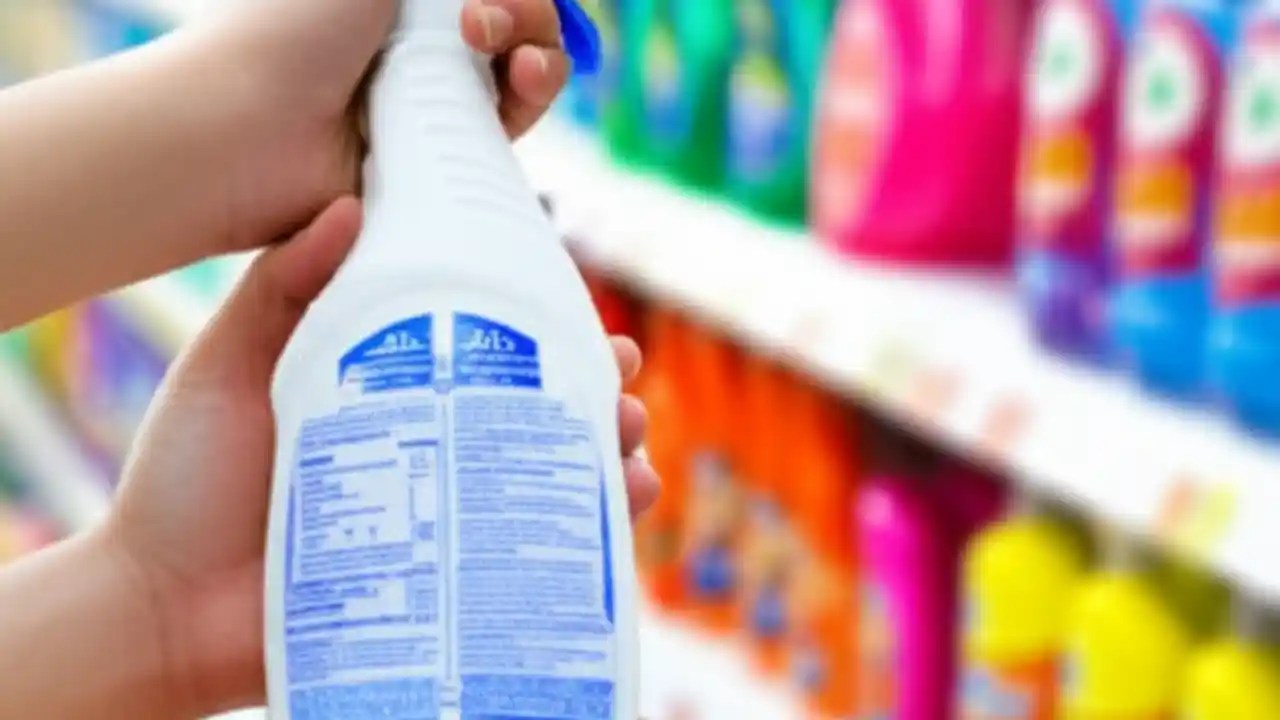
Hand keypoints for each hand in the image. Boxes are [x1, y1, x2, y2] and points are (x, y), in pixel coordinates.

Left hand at [105, 199, 657, 716]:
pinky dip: (591, 530)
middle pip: (534, 412)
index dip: (539, 326)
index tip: (575, 300)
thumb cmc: (184, 481)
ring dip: (605, 451)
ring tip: (629, 432)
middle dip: (594, 389)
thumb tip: (354, 206)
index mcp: (391, 395)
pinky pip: (535, 557)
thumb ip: (283, 286)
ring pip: (548, 480)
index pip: (483, 350)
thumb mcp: (229, 363)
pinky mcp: (449, 584)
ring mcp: (445, 519)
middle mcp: (430, 452)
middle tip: (619, 374)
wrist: (154, 605)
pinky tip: (621, 498)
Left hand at [212, 0, 569, 249]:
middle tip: (486, 23)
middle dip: (529, 16)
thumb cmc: (289, 29)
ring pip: (525, 81)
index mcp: (400, 1)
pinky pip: (507, 137)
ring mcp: (433, 107)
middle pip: (518, 29)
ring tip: (519, 66)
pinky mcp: (442, 165)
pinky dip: (526, 106)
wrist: (248, 129)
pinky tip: (517, 87)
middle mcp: (420, 48)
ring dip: (542, 60)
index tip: (487, 0)